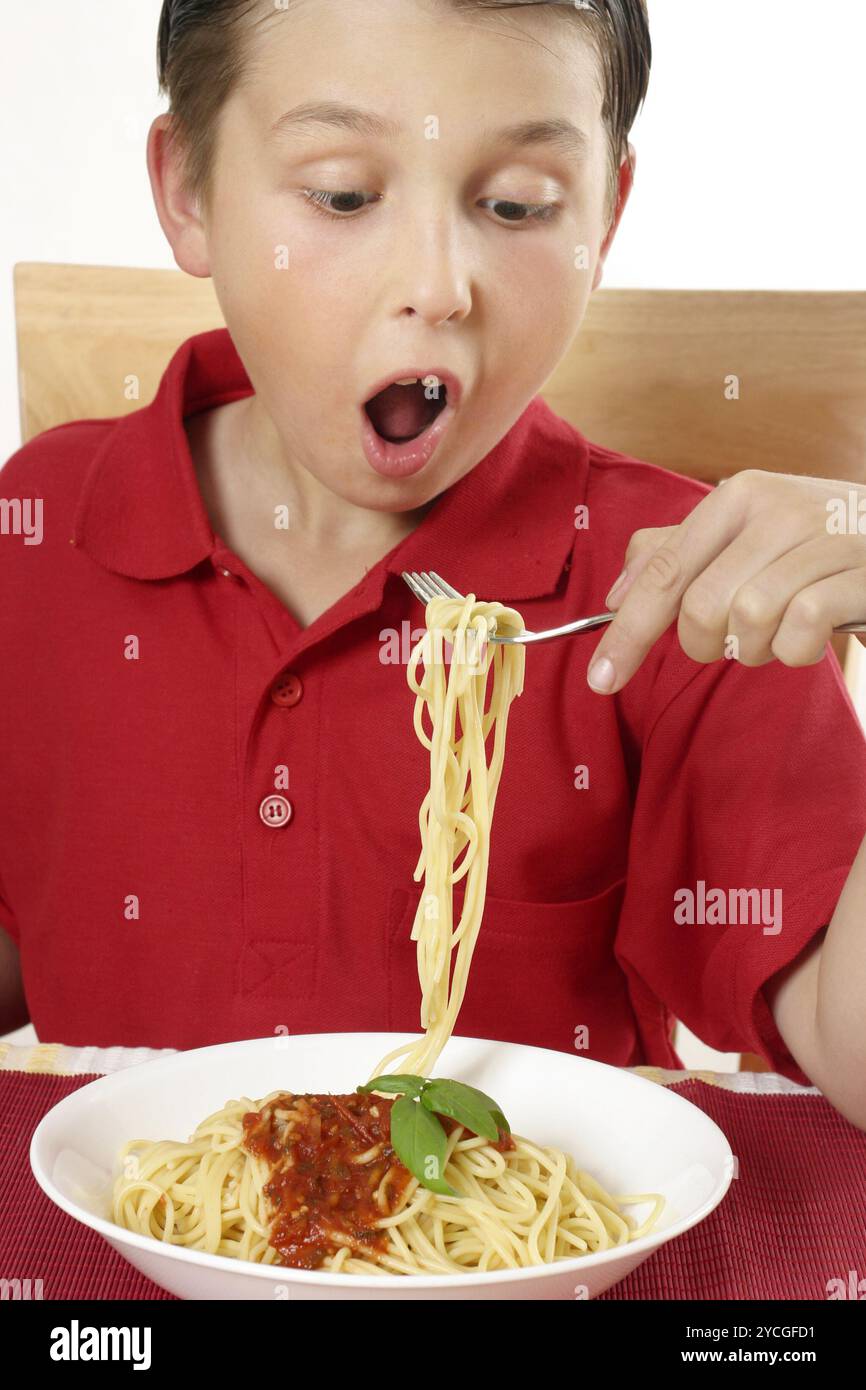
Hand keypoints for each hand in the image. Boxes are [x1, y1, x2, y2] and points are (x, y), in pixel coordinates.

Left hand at [586, 470, 865, 694]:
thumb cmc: (818, 550)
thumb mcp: (748, 539)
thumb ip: (679, 556)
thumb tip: (617, 596)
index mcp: (740, 495)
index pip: (663, 572)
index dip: (627, 633)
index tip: (600, 680)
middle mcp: (780, 507)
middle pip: (701, 609)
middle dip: (707, 645)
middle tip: (735, 640)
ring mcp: (827, 539)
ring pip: (749, 621)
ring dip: (758, 648)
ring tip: (781, 631)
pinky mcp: (864, 574)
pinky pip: (799, 632)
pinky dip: (796, 650)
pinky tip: (813, 634)